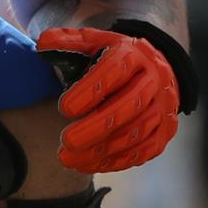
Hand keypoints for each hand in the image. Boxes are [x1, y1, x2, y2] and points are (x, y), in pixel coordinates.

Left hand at [36, 24, 189, 173]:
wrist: (154, 71)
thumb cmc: (114, 59)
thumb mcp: (93, 43)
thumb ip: (68, 42)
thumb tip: (42, 43)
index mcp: (134, 55)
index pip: (116, 70)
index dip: (91, 90)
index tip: (65, 108)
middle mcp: (154, 80)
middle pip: (131, 105)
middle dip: (97, 126)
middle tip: (66, 140)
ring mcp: (164, 107)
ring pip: (138, 131)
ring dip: (103, 149)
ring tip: (69, 158)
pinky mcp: (165, 131)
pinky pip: (145, 150)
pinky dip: (117, 161)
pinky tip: (88, 165)